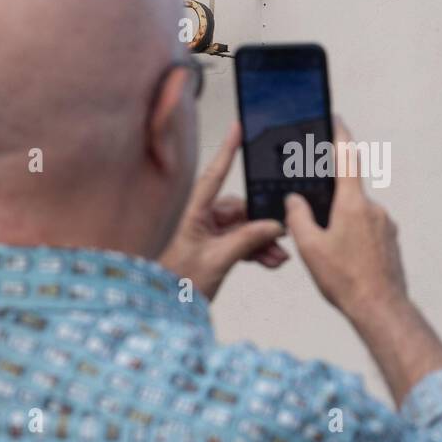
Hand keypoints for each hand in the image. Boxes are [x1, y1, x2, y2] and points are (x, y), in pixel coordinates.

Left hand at [159, 122, 287, 300]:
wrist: (159, 313)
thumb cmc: (172, 285)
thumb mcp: (216, 261)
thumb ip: (247, 241)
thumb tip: (273, 226)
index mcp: (191, 213)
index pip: (214, 175)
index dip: (228, 150)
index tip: (239, 128)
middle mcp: (197, 219)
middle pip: (238, 209)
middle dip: (262, 224)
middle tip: (282, 236)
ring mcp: (203, 235)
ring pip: (241, 228)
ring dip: (261, 241)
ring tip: (277, 258)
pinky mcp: (208, 250)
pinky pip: (237, 243)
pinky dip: (253, 251)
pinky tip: (268, 261)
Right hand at [285, 118, 441, 404]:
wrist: (381, 308)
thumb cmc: (346, 280)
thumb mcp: (310, 248)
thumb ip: (298, 217)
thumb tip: (294, 200)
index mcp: (353, 204)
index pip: (347, 157)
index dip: (338, 135)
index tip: (333, 118)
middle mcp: (373, 209)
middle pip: (346, 191)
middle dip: (328, 199)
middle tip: (314, 221)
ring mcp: (385, 225)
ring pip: (355, 214)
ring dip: (340, 224)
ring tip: (329, 254)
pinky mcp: (390, 241)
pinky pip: (367, 230)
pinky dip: (353, 238)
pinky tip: (344, 262)